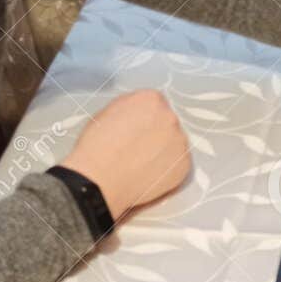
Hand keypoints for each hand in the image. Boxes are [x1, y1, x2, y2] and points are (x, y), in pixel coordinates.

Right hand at [60, 90, 191, 217]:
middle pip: (167, 122)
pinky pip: (178, 164)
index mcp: (151, 100)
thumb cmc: (96, 149)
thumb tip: (138, 113)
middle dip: (156, 133)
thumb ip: (130, 107)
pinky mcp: (184, 165)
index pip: (156, 103)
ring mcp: (180, 142)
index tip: (138, 128)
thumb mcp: (107, 113)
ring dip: (163, 150)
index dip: (145, 118)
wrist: (99, 181)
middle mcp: (170, 117)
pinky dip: (167, 169)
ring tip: (141, 163)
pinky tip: (148, 174)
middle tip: (138, 148)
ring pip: (174, 143)